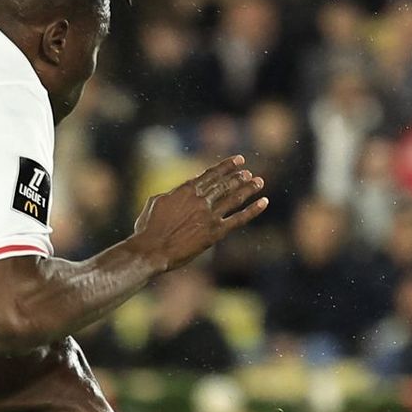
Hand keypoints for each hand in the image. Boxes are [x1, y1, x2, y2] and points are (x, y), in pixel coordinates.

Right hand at [128, 155, 267, 272]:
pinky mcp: (215, 233)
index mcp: (186, 190)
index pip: (211, 174)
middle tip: (249, 173)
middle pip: (225, 184)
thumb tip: (178, 193)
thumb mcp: (155, 203)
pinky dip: (253, 210)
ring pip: (234, 198)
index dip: (227, 166)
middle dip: (239, 177)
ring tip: (259, 182)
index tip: (239, 160)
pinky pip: (239, 219)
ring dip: (248, 188)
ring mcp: (210, 215)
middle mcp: (201, 199)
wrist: (151, 250)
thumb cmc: (147, 229)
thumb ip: (171, 195)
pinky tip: (263, 202)